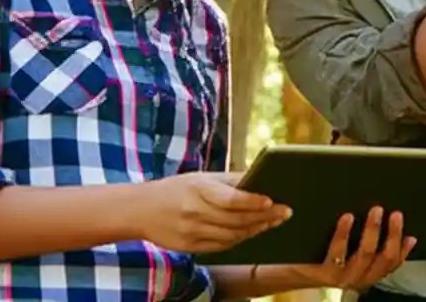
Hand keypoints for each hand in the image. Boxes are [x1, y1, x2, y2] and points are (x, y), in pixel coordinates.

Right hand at [135, 172, 291, 252]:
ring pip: (232, 235)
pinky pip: (222, 246)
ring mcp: (192, 232)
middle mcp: (195, 212)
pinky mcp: (190, 247)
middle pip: (236, 219)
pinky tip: (253, 231)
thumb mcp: (200, 177)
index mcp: (198, 189)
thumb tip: (259, 179)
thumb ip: (229, 180)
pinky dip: (240, 239)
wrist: (140, 210)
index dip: (253, 201)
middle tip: (285, 212)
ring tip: (273, 221)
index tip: (272, 201)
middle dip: (264, 216)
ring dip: (256, 229)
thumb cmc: (176, 189)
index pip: (231, 199)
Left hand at [293, 207, 415, 290]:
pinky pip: (338, 253)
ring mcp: (342, 277)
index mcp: (366, 274)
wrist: (290, 272)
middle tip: (396, 214)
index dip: (404, 251)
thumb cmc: (319, 256)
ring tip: (376, 210)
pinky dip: (344, 233)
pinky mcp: (324, 273)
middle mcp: (357, 279)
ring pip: (365, 255)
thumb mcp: (346, 251)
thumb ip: (364, 242)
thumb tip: (384, 218)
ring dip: (373, 231)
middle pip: (384, 259)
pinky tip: (348, 217)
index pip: (392, 265)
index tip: (412, 234)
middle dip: (393, 235)